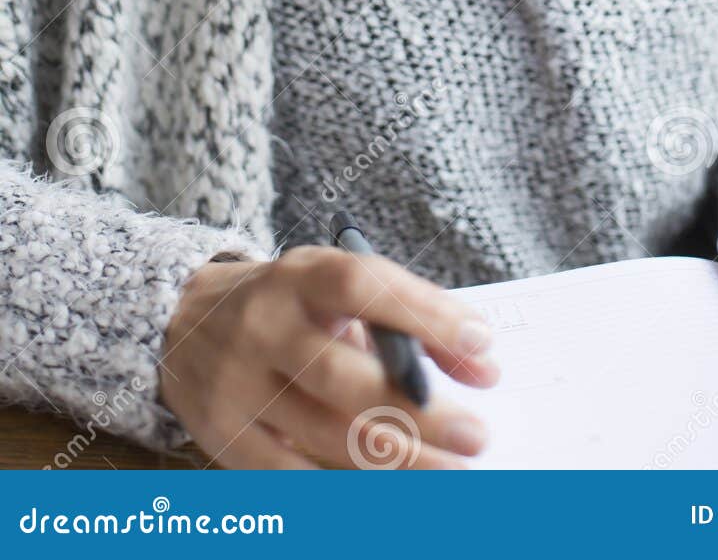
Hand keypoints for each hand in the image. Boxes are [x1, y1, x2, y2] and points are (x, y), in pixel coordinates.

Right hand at [158, 244, 499, 467]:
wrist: (183, 323)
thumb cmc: (290, 305)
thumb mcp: (335, 286)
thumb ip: (404, 318)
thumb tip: (482, 365)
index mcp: (299, 275)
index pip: (363, 286)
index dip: (425, 315)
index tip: (482, 345)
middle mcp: (263, 327)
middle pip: (343, 377)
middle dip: (418, 413)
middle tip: (475, 436)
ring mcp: (238, 386)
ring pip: (324, 435)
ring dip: (397, 461)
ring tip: (449, 471)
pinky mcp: (225, 437)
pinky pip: (294, 476)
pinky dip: (347, 488)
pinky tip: (392, 493)